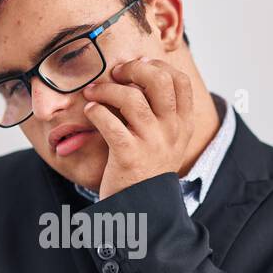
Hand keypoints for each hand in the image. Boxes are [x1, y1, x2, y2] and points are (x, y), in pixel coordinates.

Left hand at [80, 57, 195, 198]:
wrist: (142, 206)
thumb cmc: (147, 167)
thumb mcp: (166, 139)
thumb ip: (161, 110)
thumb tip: (141, 71)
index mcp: (182, 124)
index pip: (179, 80)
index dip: (157, 66)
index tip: (138, 67)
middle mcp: (171, 130)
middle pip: (158, 80)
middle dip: (133, 69)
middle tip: (115, 74)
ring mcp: (152, 142)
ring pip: (131, 98)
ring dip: (106, 89)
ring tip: (93, 93)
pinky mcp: (129, 155)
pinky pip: (109, 122)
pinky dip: (96, 111)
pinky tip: (90, 111)